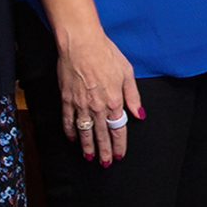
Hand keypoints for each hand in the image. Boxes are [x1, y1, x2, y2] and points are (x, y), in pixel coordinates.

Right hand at [57, 31, 143, 164]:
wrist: (81, 43)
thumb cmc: (105, 54)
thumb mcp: (127, 72)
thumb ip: (133, 96)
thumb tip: (139, 114)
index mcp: (114, 100)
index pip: (118, 129)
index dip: (119, 144)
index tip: (119, 154)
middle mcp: (97, 106)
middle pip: (102, 134)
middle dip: (104, 151)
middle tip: (106, 163)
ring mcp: (80, 104)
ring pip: (85, 131)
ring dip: (88, 146)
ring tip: (89, 157)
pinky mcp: (66, 99)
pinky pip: (68, 120)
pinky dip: (70, 131)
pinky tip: (73, 138)